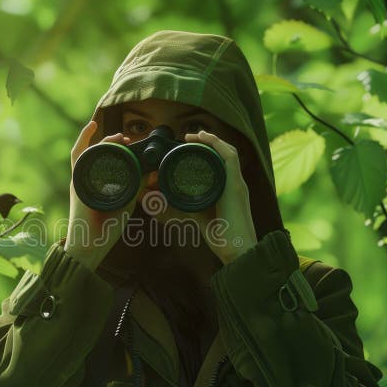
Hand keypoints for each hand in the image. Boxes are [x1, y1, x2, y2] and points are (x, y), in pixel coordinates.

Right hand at [64, 121, 138, 270]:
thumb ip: (134, 187)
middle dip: (111, 141)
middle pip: (97, 153)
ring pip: (88, 151)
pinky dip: (83, 140)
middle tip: (127, 138)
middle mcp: (88, 180)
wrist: (91, 245)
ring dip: (102, 140)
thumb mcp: (126, 203)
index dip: (115, 148)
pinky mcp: (77, 182)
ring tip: (117, 136)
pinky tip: (91, 127)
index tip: (128, 140)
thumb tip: (149, 172)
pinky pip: (78, 156)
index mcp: (98, 185)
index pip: (105, 161)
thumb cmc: (106, 229)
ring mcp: (81, 180)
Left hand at [179, 130, 257, 264]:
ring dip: (211, 140)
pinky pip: (230, 157)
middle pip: (223, 153)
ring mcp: (237, 183)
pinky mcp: (236, 186)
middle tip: (186, 138)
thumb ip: (175, 208)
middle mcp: (234, 182)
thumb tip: (150, 202)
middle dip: (205, 143)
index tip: (186, 146)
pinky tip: (204, 139)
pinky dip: (217, 145)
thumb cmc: (220, 237)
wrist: (236, 250)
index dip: (205, 150)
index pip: (220, 162)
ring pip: (228, 152)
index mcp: (228, 188)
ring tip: (194, 136)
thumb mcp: (194, 215)